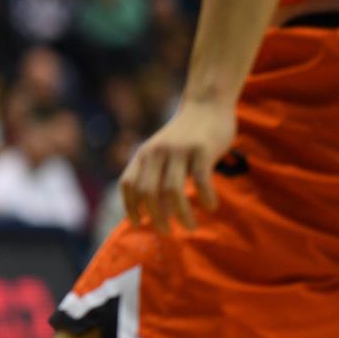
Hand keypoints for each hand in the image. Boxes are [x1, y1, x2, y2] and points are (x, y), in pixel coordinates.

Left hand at [120, 100, 233, 233]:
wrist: (206, 105)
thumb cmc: (184, 136)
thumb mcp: (160, 151)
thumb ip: (153, 173)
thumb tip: (149, 208)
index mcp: (143, 155)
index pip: (128, 185)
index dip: (130, 207)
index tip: (138, 224)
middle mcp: (156, 152)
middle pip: (148, 192)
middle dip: (156, 217)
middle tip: (166, 233)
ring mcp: (178, 150)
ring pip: (172, 190)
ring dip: (180, 214)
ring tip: (189, 227)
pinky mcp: (201, 149)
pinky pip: (200, 180)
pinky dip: (205, 197)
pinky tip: (210, 206)